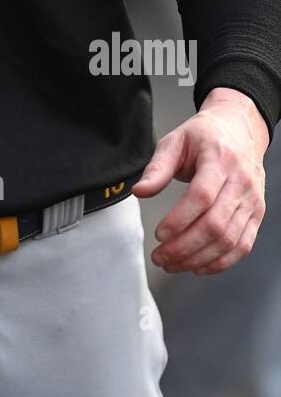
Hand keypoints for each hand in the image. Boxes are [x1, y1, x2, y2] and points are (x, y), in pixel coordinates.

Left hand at [131, 89, 268, 275]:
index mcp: (220, 159)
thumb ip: (157, 168)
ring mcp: (252, 200)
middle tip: (160, 256)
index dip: (179, 219)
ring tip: (172, 264)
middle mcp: (241, 182)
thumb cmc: (205, 137)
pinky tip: (198, 266)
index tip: (159, 233)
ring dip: (198, 258)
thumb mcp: (175, 141)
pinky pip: (242, 246)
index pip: (202, 196)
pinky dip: (220, 262)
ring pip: (229, 240)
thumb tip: (140, 191)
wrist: (240, 130)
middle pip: (215, 224)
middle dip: (184, 247)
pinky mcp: (257, 214)